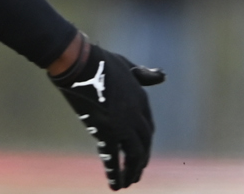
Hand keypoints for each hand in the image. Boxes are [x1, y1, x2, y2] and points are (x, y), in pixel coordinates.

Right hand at [49, 39, 166, 188]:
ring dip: (133, 170)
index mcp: (141, 99)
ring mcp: (123, 124)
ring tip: (129, 182)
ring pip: (135, 153)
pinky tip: (116, 186)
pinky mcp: (107, 131)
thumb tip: (162, 76)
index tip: (143, 151)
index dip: (145, 140)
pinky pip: (113, 157)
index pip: (148, 126)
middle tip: (137, 171)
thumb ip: (144, 75)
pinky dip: (115, 173)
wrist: (82, 65)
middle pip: (144, 142)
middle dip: (142, 159)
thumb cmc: (101, 62)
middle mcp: (136, 114)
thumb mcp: (127, 65)